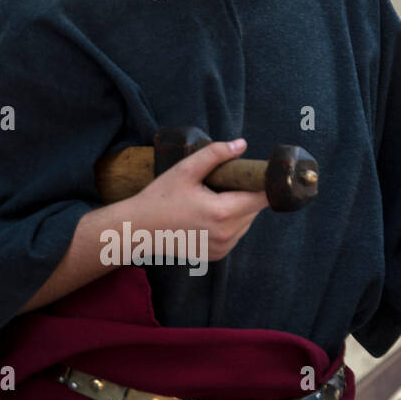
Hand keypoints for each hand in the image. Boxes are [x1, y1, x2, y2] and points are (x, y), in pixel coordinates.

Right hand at [127, 138, 267, 260]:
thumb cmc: (159, 198)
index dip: (260, 183)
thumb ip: (215, 154)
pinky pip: (234, 235)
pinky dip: (228, 224)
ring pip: (245, 223)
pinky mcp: (217, 255)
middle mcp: (227, 234)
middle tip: (221, 184)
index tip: (249, 173)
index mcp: (223, 212)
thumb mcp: (185, 170)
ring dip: (238, 210)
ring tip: (211, 199)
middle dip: (244, 194)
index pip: (261, 198)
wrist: (138, 229)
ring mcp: (223, 247)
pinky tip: (206, 216)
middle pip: (254, 210)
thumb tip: (241, 144)